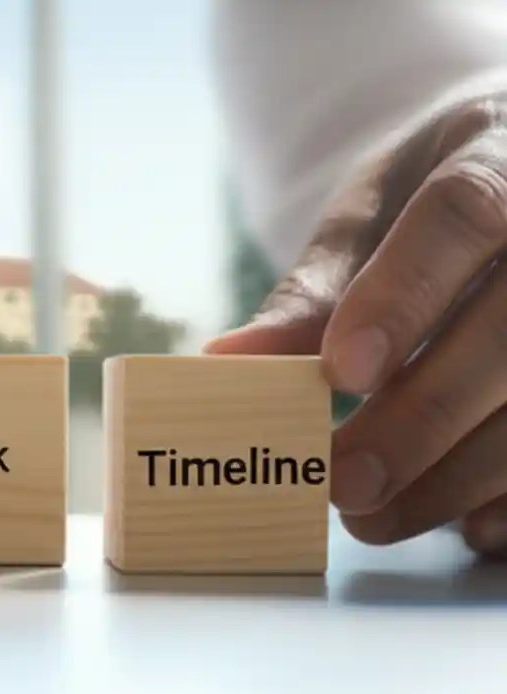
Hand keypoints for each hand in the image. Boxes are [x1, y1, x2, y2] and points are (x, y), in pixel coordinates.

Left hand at [206, 97, 506, 555]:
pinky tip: (465, 526)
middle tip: (346, 482)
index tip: (342, 373)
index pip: (464, 214)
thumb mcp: (373, 209)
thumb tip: (230, 360)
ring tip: (376, 518)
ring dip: (463, 474)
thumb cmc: (435, 189)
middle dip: (427, 415)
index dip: (404, 296)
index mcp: (503, 151)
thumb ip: (317, 284)